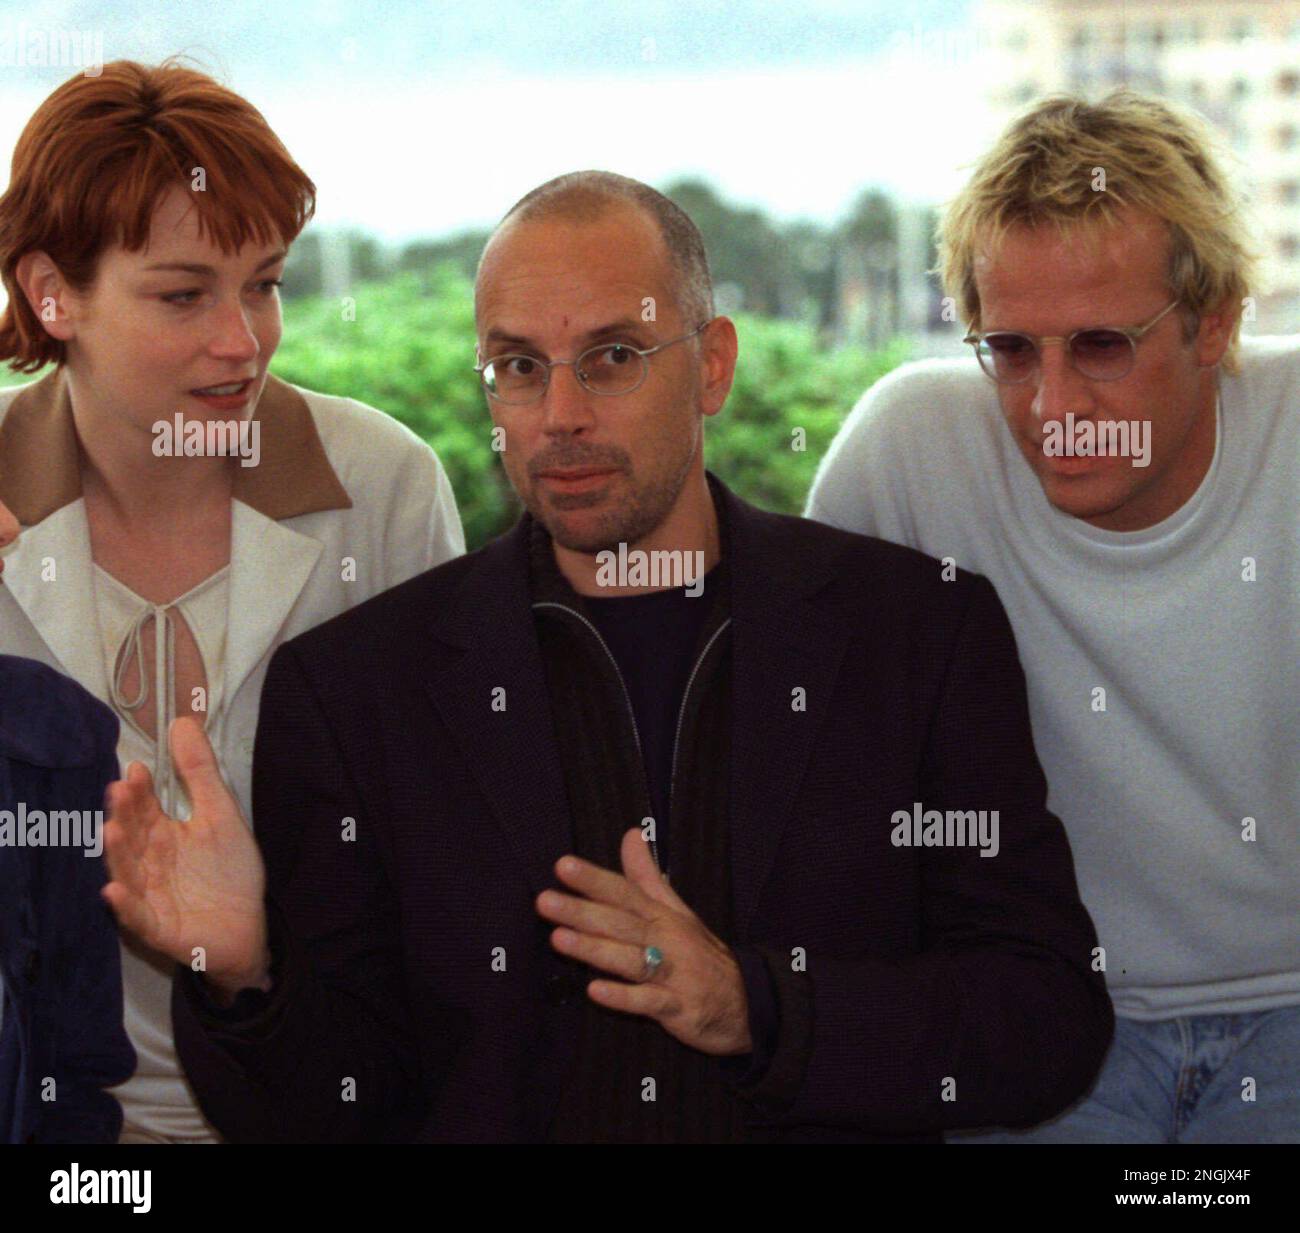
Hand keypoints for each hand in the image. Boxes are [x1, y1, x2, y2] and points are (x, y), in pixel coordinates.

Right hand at [102, 715, 269, 995]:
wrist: (245, 927)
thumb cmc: (229, 870)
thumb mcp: (220, 815)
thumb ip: (201, 772)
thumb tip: (183, 720)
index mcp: (162, 834)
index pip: (144, 808)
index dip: (139, 790)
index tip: (136, 768)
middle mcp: (148, 861)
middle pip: (132, 835)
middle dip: (125, 815)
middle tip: (120, 791)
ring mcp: (149, 894)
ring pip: (127, 871)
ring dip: (118, 853)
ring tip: (112, 830)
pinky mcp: (156, 926)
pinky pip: (136, 916)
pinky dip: (124, 905)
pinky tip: (113, 890)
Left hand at [535, 828, 752, 1055]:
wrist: (745, 1003)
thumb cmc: (699, 953)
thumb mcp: (677, 911)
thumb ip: (647, 875)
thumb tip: (630, 833)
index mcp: (663, 915)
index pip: (625, 891)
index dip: (594, 879)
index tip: (562, 866)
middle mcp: (667, 940)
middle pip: (622, 923)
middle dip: (583, 911)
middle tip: (544, 901)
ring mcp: (673, 974)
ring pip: (631, 960)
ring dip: (595, 949)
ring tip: (559, 938)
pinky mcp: (678, 1009)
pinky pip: (649, 1002)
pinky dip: (623, 997)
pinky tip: (594, 991)